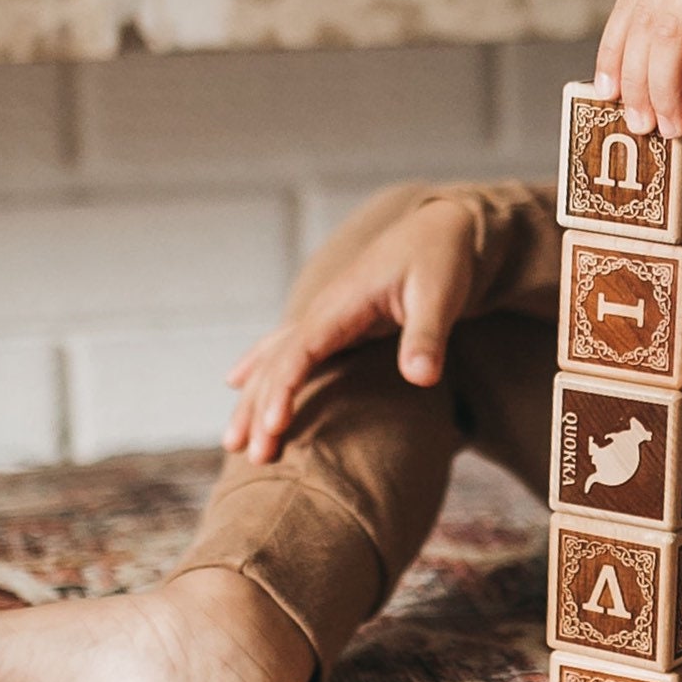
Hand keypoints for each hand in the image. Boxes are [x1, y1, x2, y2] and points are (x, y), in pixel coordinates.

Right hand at [222, 198, 478, 463]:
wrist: (446, 228)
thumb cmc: (444, 258)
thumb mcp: (441, 294)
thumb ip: (427, 335)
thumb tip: (420, 378)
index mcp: (342, 304)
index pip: (300, 352)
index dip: (284, 390)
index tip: (273, 427)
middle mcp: (325, 310)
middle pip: (278, 361)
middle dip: (259, 407)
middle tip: (249, 453)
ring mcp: (328, 316)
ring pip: (276, 358)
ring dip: (254, 397)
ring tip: (235, 442)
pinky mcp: (338, 323)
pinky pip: (288, 350)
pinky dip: (262, 369)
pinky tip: (238, 384)